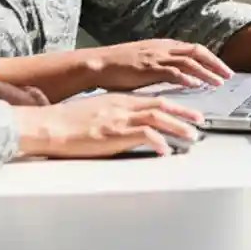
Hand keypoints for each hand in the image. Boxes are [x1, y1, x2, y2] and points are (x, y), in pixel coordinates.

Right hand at [14, 94, 203, 157]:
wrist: (49, 125)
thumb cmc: (67, 122)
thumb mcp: (96, 111)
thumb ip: (115, 114)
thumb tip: (129, 123)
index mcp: (119, 100)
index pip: (153, 99)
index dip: (175, 104)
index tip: (189, 111)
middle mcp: (122, 106)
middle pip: (161, 106)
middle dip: (184, 113)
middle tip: (200, 122)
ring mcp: (119, 119)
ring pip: (158, 119)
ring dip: (178, 127)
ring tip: (191, 137)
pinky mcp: (113, 134)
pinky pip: (143, 135)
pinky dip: (158, 141)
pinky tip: (165, 150)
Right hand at [84, 39, 234, 91]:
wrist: (98, 64)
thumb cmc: (117, 66)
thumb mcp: (144, 61)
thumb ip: (161, 66)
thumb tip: (177, 75)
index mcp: (162, 46)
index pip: (193, 48)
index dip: (210, 58)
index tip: (222, 69)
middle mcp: (162, 48)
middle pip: (197, 51)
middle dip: (215, 63)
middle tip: (228, 76)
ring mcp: (156, 57)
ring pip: (189, 61)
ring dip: (206, 72)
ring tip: (218, 83)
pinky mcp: (148, 68)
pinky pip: (173, 72)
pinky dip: (187, 77)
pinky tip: (196, 85)